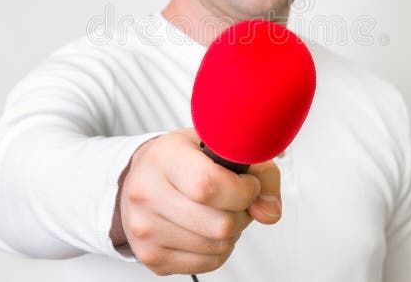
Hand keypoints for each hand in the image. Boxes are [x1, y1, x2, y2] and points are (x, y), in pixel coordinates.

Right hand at [119, 128, 281, 274]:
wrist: (141, 177)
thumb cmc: (183, 159)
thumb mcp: (221, 146)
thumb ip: (260, 173)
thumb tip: (269, 212)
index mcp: (163, 158)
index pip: (208, 185)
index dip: (242, 191)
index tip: (248, 185)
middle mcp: (147, 193)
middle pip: (219, 224)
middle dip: (241, 214)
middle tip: (235, 199)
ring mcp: (145, 229)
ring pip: (217, 246)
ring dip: (231, 232)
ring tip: (219, 211)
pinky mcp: (151, 256)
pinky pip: (207, 263)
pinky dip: (218, 249)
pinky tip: (207, 228)